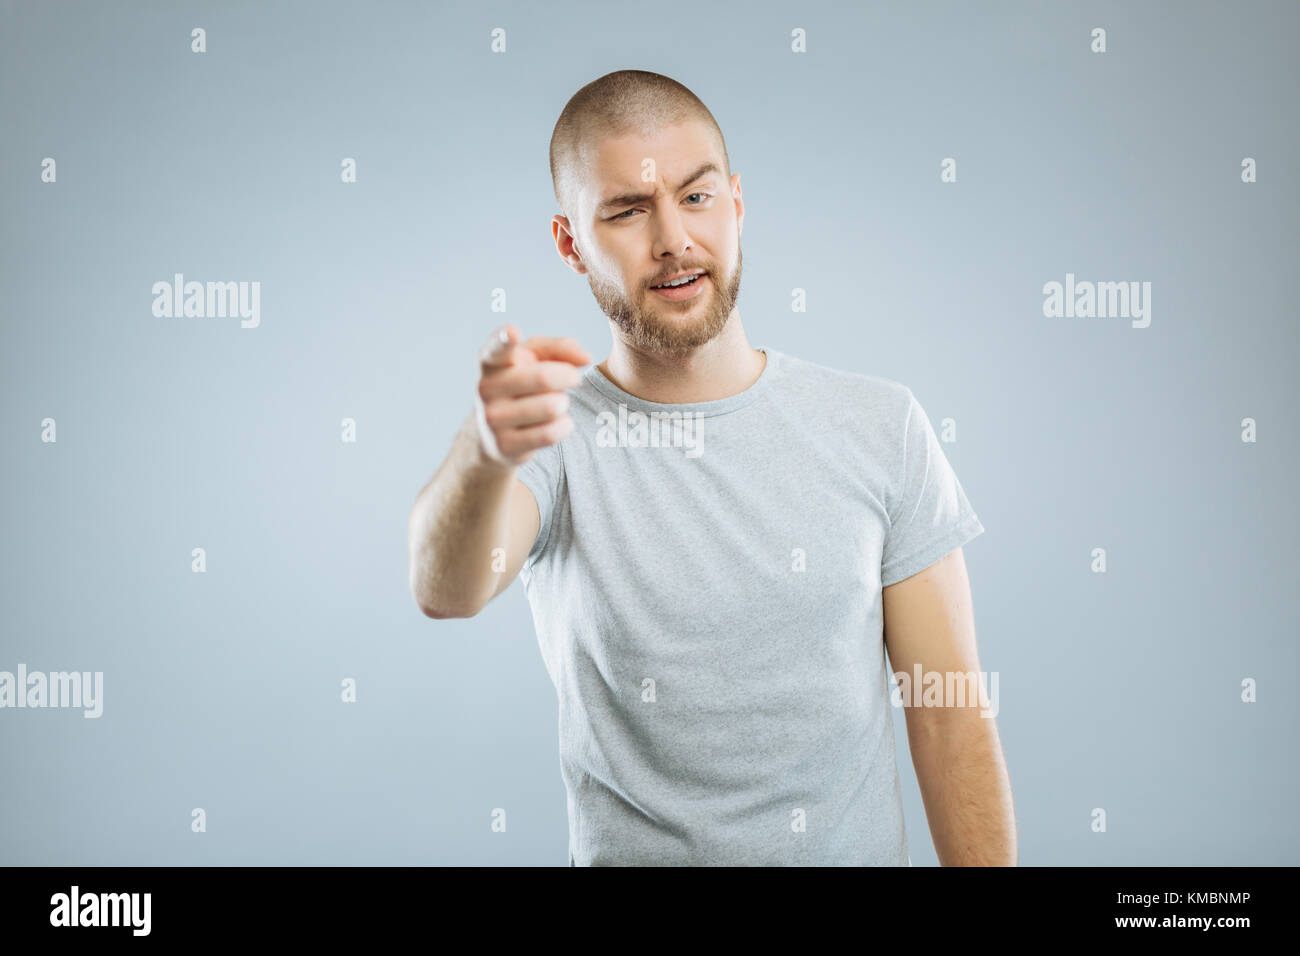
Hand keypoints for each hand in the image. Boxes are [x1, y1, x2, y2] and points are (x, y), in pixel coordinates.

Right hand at [474, 324, 591, 466]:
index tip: (512, 331)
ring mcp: (492, 419)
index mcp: (491, 361)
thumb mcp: (535, 358)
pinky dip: (564, 426)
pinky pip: (551, 433)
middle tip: (574, 378)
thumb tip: (586, 358)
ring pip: (551, 407)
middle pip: (543, 378)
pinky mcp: (505, 445)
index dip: (504, 339)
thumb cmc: (521, 383)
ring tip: (555, 403)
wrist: (494, 433)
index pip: (497, 349)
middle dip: (569, 377)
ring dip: (563, 403)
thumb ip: (560, 348)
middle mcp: (485, 388)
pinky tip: (557, 423)